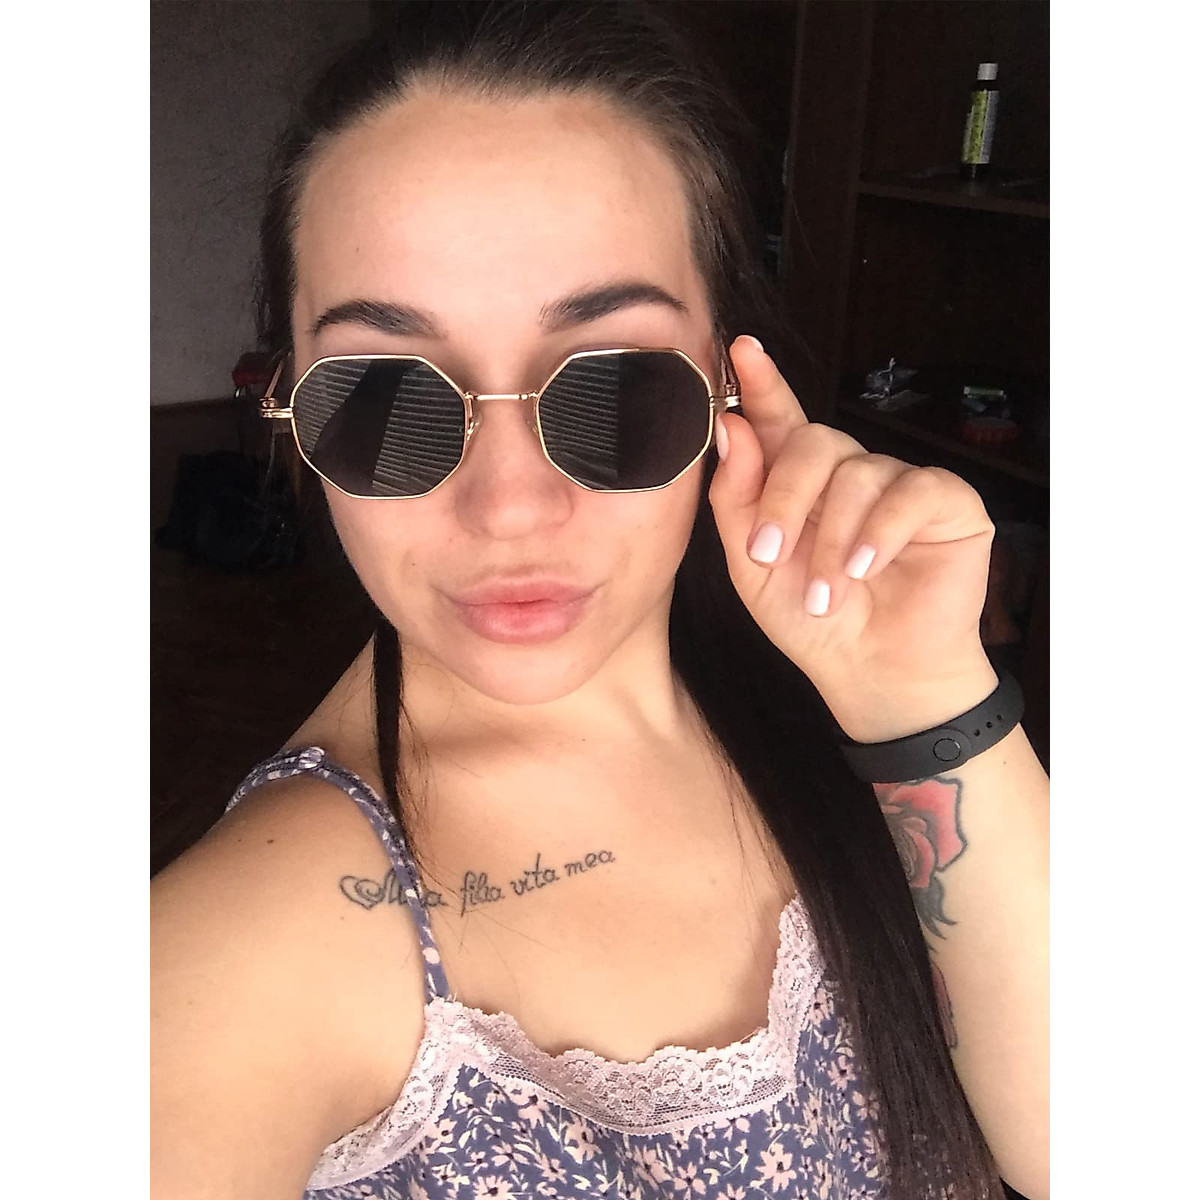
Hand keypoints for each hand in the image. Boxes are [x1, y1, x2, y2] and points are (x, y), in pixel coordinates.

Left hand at [707, 336, 998, 742]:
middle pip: (814, 442)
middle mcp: (850, 473)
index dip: (762, 385)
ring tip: (828, 593)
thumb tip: (730, 428)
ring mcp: (898, 484)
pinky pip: (912, 491)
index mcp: (800, 483)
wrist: (871, 673)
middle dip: (784, 499)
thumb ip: (737, 499)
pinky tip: (865, 567)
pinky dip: (880, 530)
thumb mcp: (754, 566)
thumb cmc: (813, 621)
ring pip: (858, 473)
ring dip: (832, 539)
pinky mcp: (947, 502)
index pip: (780, 421)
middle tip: (769, 555)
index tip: (740, 350)